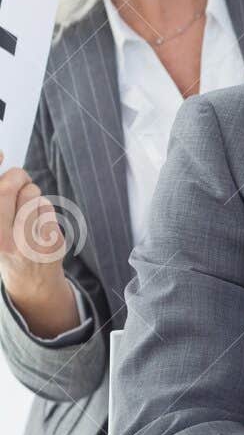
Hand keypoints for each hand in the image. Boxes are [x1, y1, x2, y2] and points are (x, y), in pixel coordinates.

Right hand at [0, 159, 76, 336]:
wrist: (30, 280)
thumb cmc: (6, 243)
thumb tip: (2, 156)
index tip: (2, 153)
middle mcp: (1, 237)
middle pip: (9, 186)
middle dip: (16, 177)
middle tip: (19, 179)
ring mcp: (27, 241)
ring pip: (32, 194)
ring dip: (31, 195)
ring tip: (26, 210)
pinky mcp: (49, 242)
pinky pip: (47, 207)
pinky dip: (43, 209)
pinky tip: (38, 223)